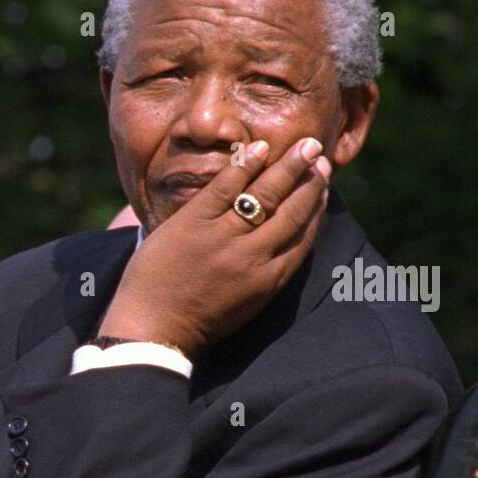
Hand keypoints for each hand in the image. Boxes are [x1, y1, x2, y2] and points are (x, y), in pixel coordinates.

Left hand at [98, 136, 330, 356]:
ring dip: (290, 166)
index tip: (324, 185)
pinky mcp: (194, 224)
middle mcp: (253, 258)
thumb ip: (266, 274)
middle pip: (293, 210)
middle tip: (320, 154)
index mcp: (269, 280)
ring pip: (267, 194)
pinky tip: (259, 147)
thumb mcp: (245, 304)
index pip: (304, 235)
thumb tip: (283, 244)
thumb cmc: (196, 321)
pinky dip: (246, 164)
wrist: (152, 331)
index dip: (317, 206)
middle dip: (311, 179)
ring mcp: (224, 239)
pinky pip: (226, 187)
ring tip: (306, 145)